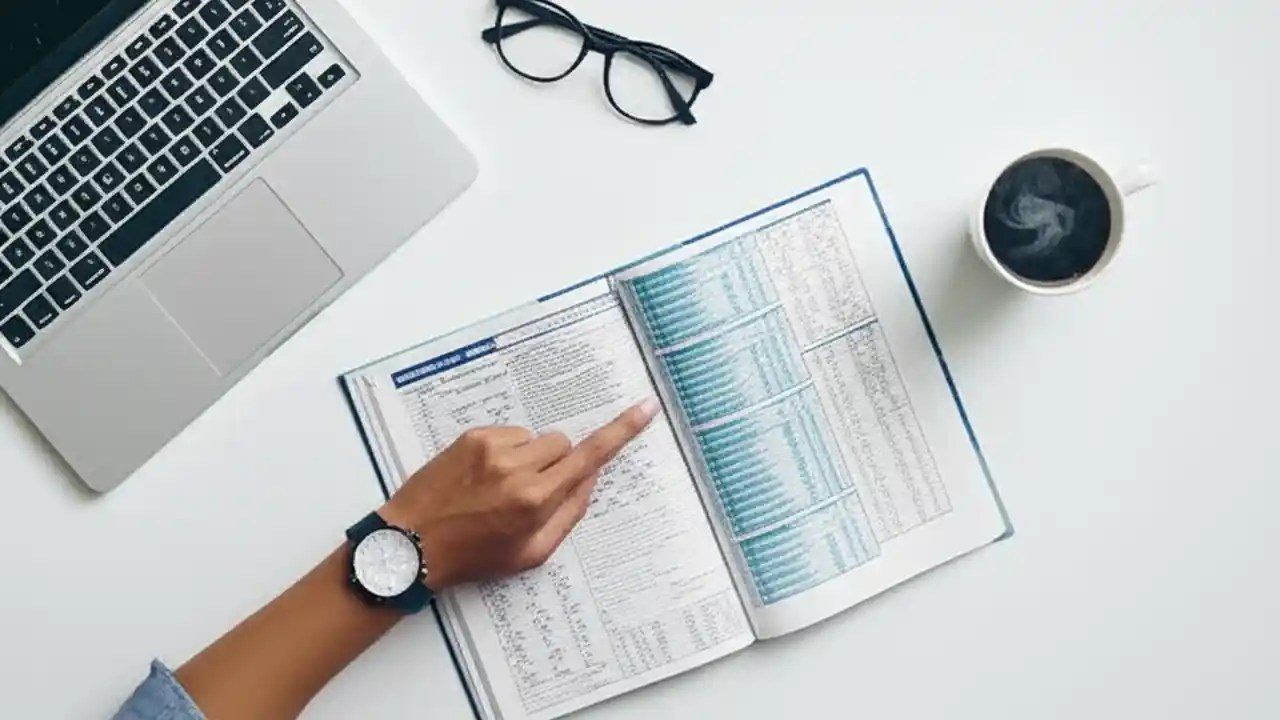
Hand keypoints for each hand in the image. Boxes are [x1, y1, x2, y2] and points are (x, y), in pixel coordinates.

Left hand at [379, 399, 659, 589]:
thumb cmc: (473, 556)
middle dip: (559, 464)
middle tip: (533, 491)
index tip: (644, 407)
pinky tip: (483, 478)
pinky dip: (506, 452)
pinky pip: (509, 433)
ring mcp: (492, 448)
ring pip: (537, 439)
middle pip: (564, 445)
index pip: (589, 458)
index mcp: (536, 501)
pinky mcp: (472, 437)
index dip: (621, 432)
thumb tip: (589, 479)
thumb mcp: (531, 553)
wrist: (412, 543)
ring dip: (530, 458)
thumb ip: (569, 515)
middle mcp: (517, 468)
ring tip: (499, 487)